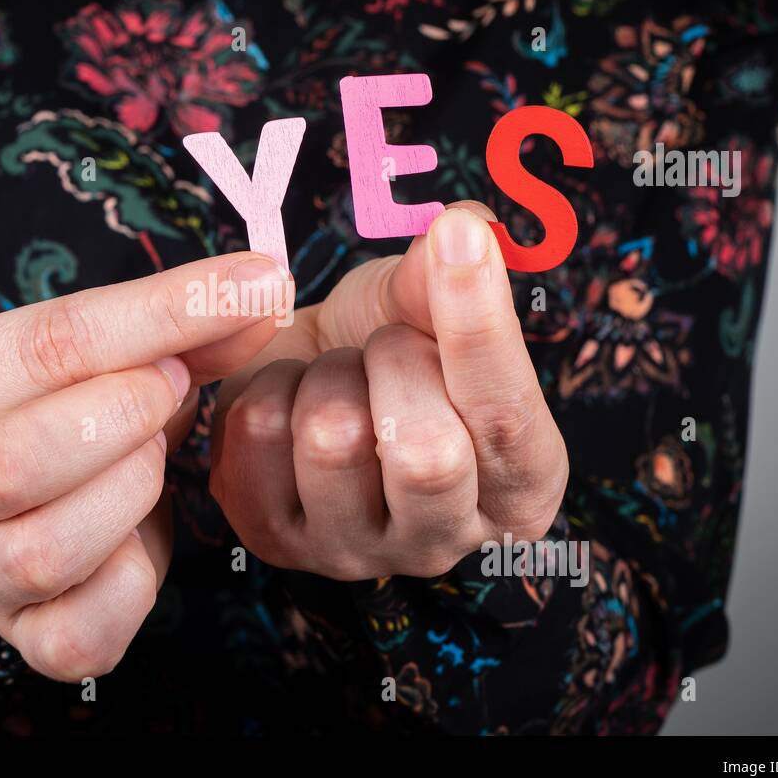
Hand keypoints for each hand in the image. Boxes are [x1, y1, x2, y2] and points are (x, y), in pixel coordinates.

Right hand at [0, 253, 290, 679]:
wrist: (59, 487)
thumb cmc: (87, 403)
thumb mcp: (128, 349)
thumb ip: (191, 323)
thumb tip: (264, 289)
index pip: (47, 344)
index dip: (162, 316)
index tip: (253, 288)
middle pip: (10, 467)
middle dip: (121, 421)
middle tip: (173, 392)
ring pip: (41, 554)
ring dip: (127, 498)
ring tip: (151, 462)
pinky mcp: (26, 635)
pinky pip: (75, 636)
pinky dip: (131, 588)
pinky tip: (143, 543)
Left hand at [210, 203, 567, 579]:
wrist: (306, 375)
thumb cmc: (386, 344)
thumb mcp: (432, 304)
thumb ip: (454, 274)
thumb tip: (467, 227)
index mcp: (520, 488)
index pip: (507, 419)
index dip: (480, 325)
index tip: (458, 238)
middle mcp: (444, 539)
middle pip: (425, 454)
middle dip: (395, 361)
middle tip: (386, 343)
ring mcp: (354, 550)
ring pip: (332, 439)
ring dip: (327, 372)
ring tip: (335, 371)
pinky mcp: (273, 538)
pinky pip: (257, 436)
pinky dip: (267, 387)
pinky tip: (289, 397)